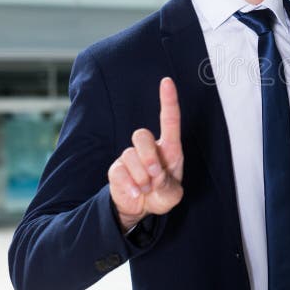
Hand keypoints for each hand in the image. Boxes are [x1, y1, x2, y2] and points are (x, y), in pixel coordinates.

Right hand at [108, 77, 183, 232]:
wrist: (141, 207)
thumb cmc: (162, 193)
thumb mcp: (172, 194)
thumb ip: (168, 186)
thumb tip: (155, 177)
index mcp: (168, 148)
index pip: (169, 120)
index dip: (168, 100)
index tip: (167, 81)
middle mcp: (149, 148)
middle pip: (142, 135)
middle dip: (148, 157)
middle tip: (155, 176)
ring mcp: (130, 157)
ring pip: (129, 155)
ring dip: (141, 176)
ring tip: (147, 188)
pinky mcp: (116, 169)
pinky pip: (119, 171)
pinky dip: (130, 185)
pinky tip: (137, 193)